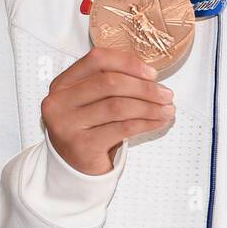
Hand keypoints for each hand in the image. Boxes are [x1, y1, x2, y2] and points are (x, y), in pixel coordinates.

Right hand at [40, 46, 175, 175]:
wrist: (73, 166)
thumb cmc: (88, 128)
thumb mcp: (90, 101)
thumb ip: (110, 84)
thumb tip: (150, 78)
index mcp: (62, 83)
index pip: (97, 60)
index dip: (128, 63)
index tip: (151, 73)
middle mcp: (59, 102)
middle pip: (109, 83)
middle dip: (144, 88)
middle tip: (166, 94)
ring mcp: (68, 124)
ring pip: (118, 106)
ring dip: (149, 107)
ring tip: (167, 109)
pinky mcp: (82, 145)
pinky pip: (122, 128)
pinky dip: (146, 123)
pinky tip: (157, 122)